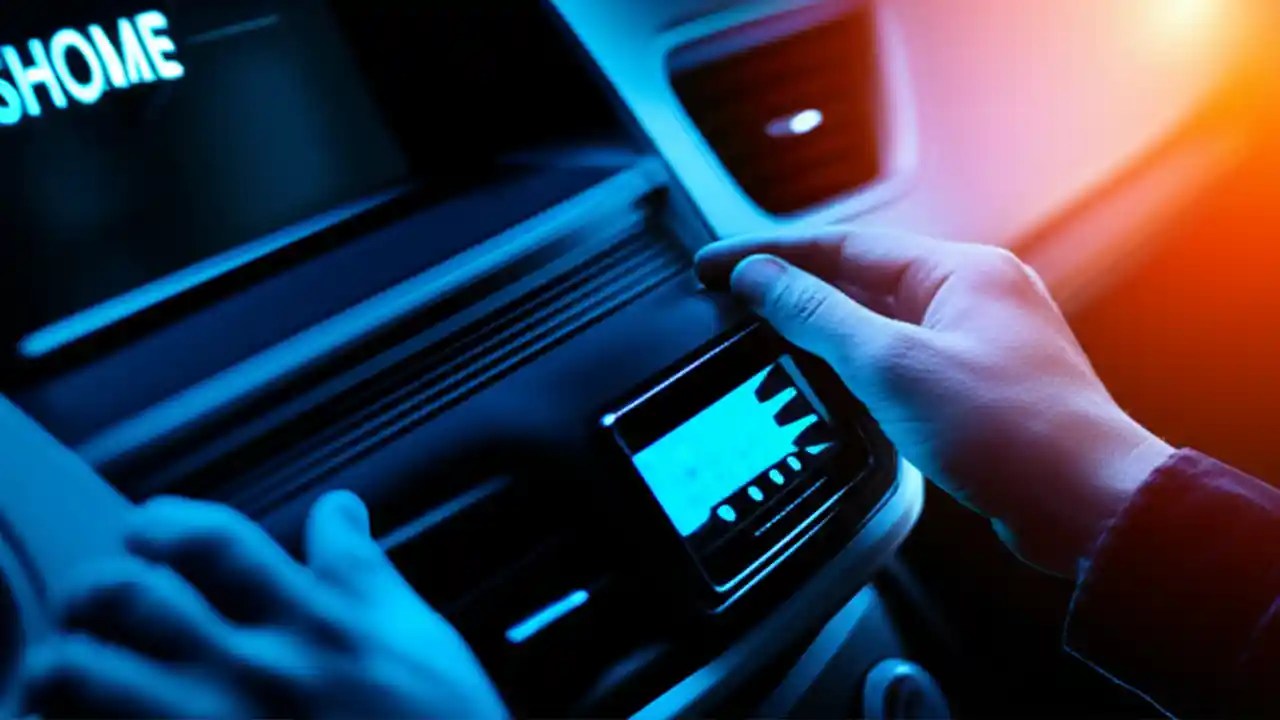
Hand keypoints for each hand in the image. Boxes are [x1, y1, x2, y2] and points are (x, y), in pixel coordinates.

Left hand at [21, 492, 509, 718]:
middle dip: (95, 589)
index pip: (212, 540)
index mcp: (313, 621)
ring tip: (68, 671)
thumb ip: (364, 568)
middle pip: (131, 598)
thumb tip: (340, 509)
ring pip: (86, 679)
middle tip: (94, 600)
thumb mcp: (418, 635)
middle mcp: (255, 671)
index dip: (161, 523)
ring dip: (62, 667)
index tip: (146, 532)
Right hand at [696, 229, 1173, 577]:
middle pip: (862, 279)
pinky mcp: (979, 387)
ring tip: (767, 338)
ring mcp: (980, 342)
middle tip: (734, 300)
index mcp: (961, 270)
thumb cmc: (1015, 432)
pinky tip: (835, 385)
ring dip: (826, 329)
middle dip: (796, 290)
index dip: (773, 254)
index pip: (844, 246)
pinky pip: (903, 359)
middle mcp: (975, 296)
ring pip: (882, 321)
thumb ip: (818, 317)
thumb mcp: (892, 366)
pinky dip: (861, 366)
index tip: (719, 264)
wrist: (1085, 505)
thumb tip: (761, 278)